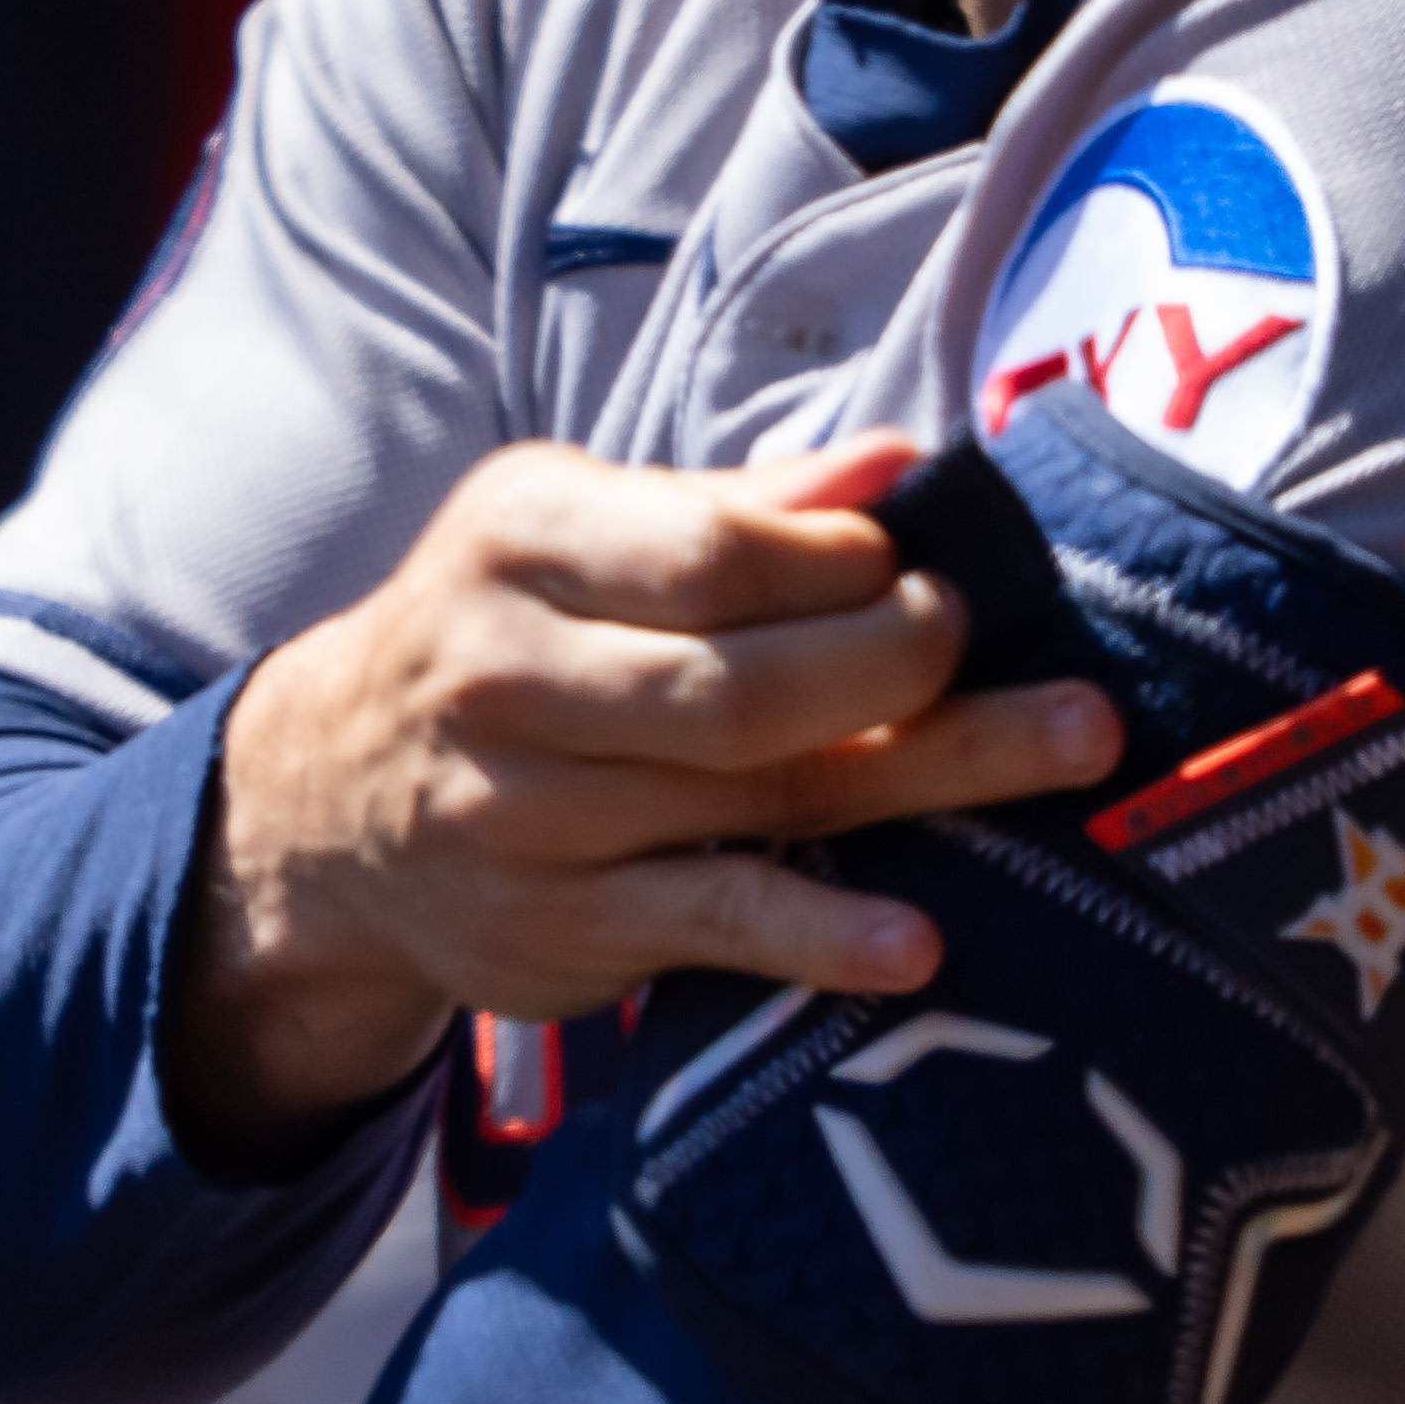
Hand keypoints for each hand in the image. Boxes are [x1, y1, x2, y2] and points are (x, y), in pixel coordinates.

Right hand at [168, 432, 1118, 1160]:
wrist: (331, 804)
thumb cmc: (501, 636)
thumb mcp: (570, 532)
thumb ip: (734, 507)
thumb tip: (901, 462)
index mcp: (521, 548)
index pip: (712, 552)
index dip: (844, 558)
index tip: (929, 560)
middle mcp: (512, 681)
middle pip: (747, 680)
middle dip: (900, 659)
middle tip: (988, 643)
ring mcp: (534, 818)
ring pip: (760, 797)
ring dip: (934, 774)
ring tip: (1073, 745)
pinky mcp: (561, 929)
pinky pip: (714, 926)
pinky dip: (822, 936)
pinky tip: (920, 941)